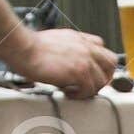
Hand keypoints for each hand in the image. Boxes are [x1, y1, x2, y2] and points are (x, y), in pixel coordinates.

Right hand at [1, 26, 116, 97]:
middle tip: (90, 86)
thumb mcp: (56, 40)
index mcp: (80, 38)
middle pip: (111, 63)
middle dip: (104, 77)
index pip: (103, 49)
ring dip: (90, 89)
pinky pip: (89, 90)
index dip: (100, 64)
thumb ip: (69, 49)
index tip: (92, 74)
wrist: (23, 47)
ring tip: (74, 91)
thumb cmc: (31, 47)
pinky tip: (67, 93)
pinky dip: (80, 95)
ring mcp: (85, 59)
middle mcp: (86, 47)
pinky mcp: (79, 72)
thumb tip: (70, 64)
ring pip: (102, 80)